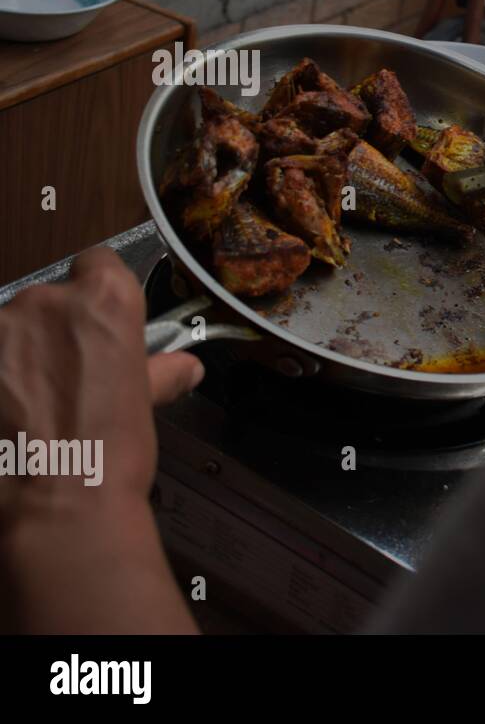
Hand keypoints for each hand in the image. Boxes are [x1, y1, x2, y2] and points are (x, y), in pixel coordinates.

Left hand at [0, 247, 202, 632]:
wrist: (55, 502)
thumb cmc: (110, 451)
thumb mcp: (144, 404)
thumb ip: (161, 372)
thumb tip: (186, 368)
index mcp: (104, 298)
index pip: (96, 262)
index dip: (95, 291)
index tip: (93, 325)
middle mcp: (46, 299)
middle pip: (44, 300)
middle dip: (48, 334)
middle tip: (60, 382)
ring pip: (6, 331)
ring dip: (13, 357)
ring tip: (25, 407)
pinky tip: (6, 417)